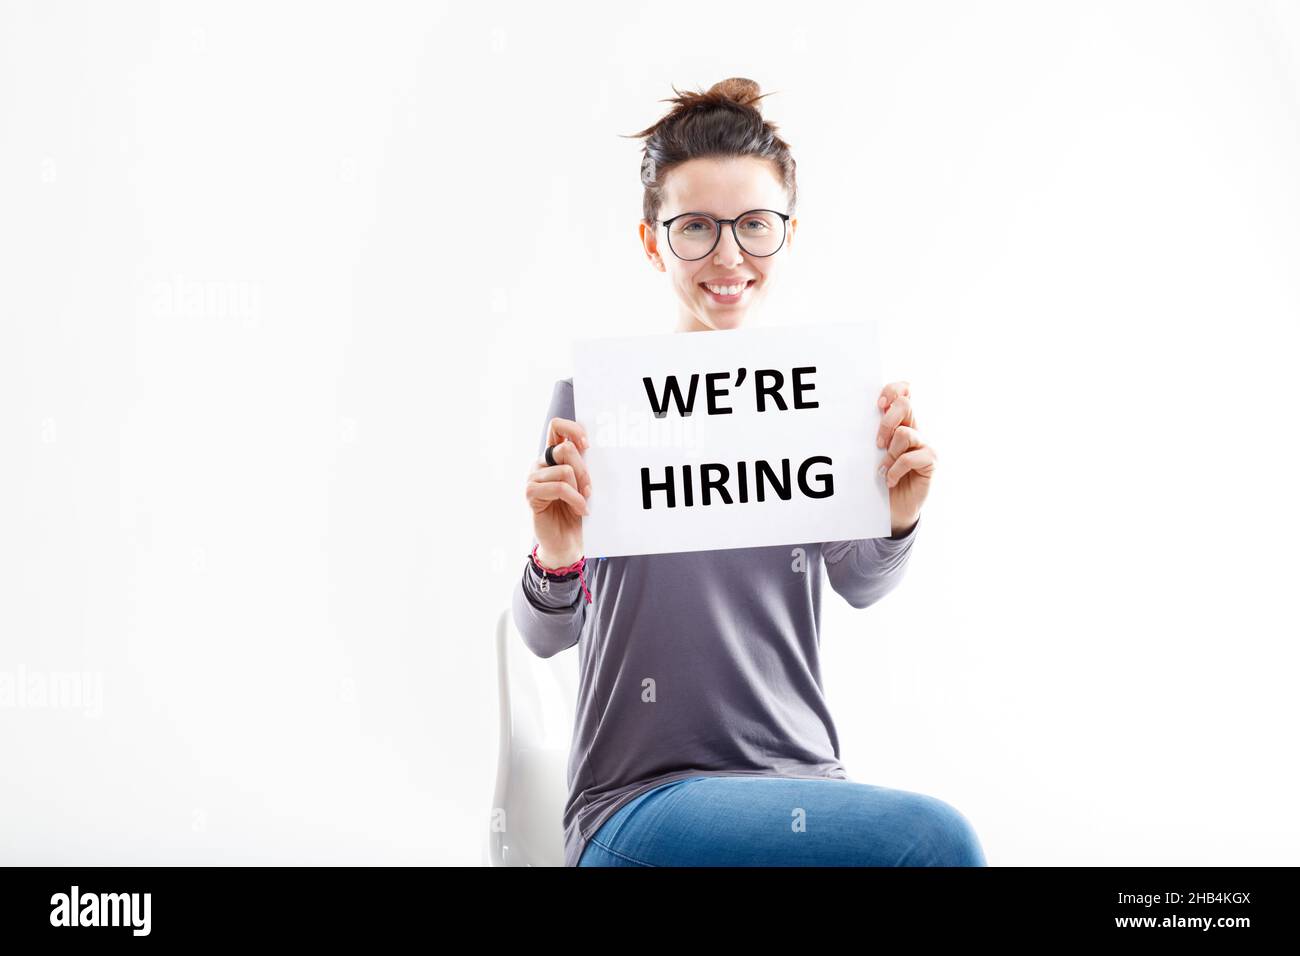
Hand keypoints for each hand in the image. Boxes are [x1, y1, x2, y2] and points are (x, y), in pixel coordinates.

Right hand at [525, 417, 591, 566]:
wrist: (566, 541)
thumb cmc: (576, 511)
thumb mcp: (583, 484)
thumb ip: (583, 465)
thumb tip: (593, 447)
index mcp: (552, 456)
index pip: (557, 426)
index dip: (573, 429)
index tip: (588, 445)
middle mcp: (540, 463)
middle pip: (565, 448)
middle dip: (584, 470)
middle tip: (589, 489)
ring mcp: (533, 477)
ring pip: (565, 470)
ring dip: (580, 490)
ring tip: (583, 504)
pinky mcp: (530, 492)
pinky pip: (560, 487)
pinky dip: (575, 500)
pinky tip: (580, 510)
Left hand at [874, 380, 933, 535]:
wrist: (893, 509)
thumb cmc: (879, 479)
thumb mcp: (871, 454)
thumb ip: (872, 435)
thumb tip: (857, 419)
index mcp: (899, 422)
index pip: (903, 392)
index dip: (892, 391)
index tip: (879, 405)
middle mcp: (914, 429)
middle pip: (905, 404)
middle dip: (886, 422)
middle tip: (877, 444)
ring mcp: (924, 445)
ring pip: (905, 433)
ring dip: (890, 453)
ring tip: (884, 469)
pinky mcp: (931, 461)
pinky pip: (910, 458)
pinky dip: (895, 470)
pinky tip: (890, 480)